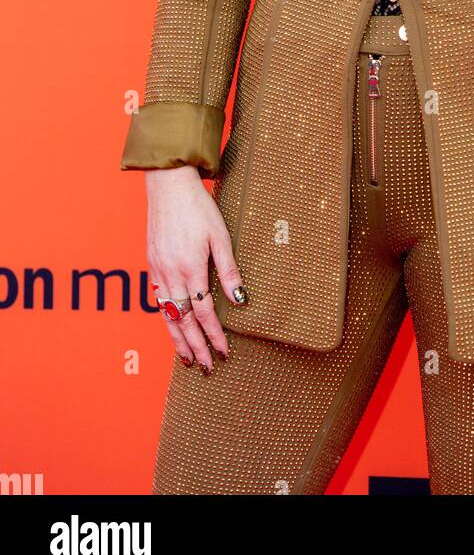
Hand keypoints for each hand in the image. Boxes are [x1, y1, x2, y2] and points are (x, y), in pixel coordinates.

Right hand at [145, 167, 244, 372]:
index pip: (205, 313)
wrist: (168, 186)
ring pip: (168, 315)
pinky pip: (159, 300)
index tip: (224, 352)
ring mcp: (159, 271)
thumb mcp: (220, 236)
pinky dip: (166, 319)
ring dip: (178, 339)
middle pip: (184, 321)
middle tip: (206, 367)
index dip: (214, 335)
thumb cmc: (198, 207)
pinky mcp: (152, 264)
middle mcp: (171, 274)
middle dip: (196, 346)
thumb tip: (240, 301)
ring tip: (187, 358)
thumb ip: (229, 270)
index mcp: (191, 268)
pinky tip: (173, 327)